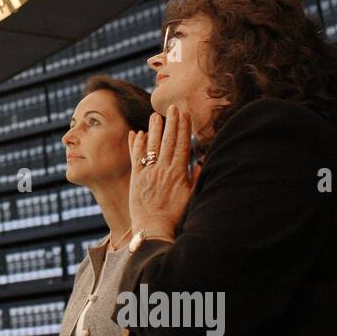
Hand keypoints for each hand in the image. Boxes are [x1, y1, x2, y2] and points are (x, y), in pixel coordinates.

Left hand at [127, 104, 196, 240]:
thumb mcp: (190, 197)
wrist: (153, 228)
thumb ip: (195, 178)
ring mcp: (148, 172)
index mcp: (178, 173)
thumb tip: (201, 162)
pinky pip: (136, 157)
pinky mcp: (136, 178)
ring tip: (155, 115)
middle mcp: (163, 169)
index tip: (184, 114)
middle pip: (168, 141)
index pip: (182, 145)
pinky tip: (136, 133)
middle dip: (171, 123)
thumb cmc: (174, 215)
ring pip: (151, 146)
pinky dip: (136, 144)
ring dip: (153, 129)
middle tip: (172, 107)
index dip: (183, 129)